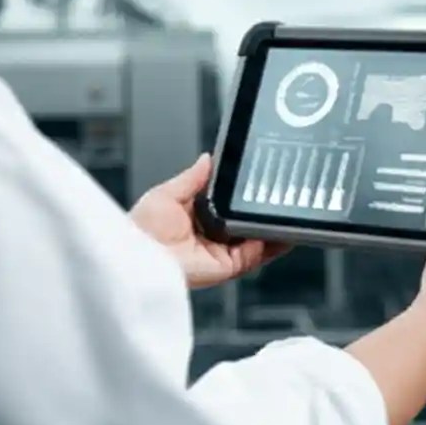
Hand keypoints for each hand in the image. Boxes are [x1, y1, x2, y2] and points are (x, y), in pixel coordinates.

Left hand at [131, 154, 290, 288]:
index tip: (259, 184)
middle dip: (263, 213)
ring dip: (272, 229)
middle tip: (280, 196)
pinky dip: (268, 243)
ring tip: (288, 213)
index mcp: (196, 219)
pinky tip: (276, 228)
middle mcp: (211, 237)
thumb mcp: (167, 193)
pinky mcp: (226, 266)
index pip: (228, 207)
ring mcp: (220, 253)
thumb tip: (208, 158)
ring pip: (256, 240)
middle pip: (246, 225)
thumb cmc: (141, 231)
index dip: (243, 198)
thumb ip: (193, 177)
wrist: (137, 257)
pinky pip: (254, 255)